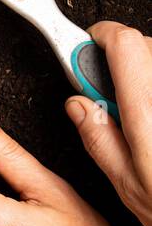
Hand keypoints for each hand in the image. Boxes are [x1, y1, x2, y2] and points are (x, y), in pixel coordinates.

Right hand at [67, 21, 151, 225]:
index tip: (87, 52)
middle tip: (119, 97)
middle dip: (126, 60)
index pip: (125, 44)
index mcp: (149, 116)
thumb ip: (101, 140)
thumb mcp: (130, 187)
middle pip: (146, 46)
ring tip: (146, 115)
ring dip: (148, 77)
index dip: (100, 37)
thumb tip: (80, 106)